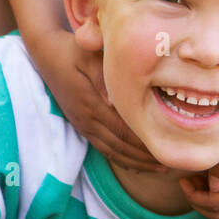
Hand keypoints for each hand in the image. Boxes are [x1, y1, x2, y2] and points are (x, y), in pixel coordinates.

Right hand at [30, 30, 164, 172]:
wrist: (47, 54)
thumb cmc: (73, 51)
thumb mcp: (87, 56)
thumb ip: (102, 78)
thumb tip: (115, 103)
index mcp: (91, 105)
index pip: (123, 131)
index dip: (145, 144)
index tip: (167, 149)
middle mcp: (87, 120)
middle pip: (121, 146)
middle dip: (146, 158)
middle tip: (172, 165)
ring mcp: (83, 125)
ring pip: (113, 151)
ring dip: (136, 162)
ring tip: (159, 168)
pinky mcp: (82, 125)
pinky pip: (103, 148)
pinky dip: (121, 158)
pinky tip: (137, 163)